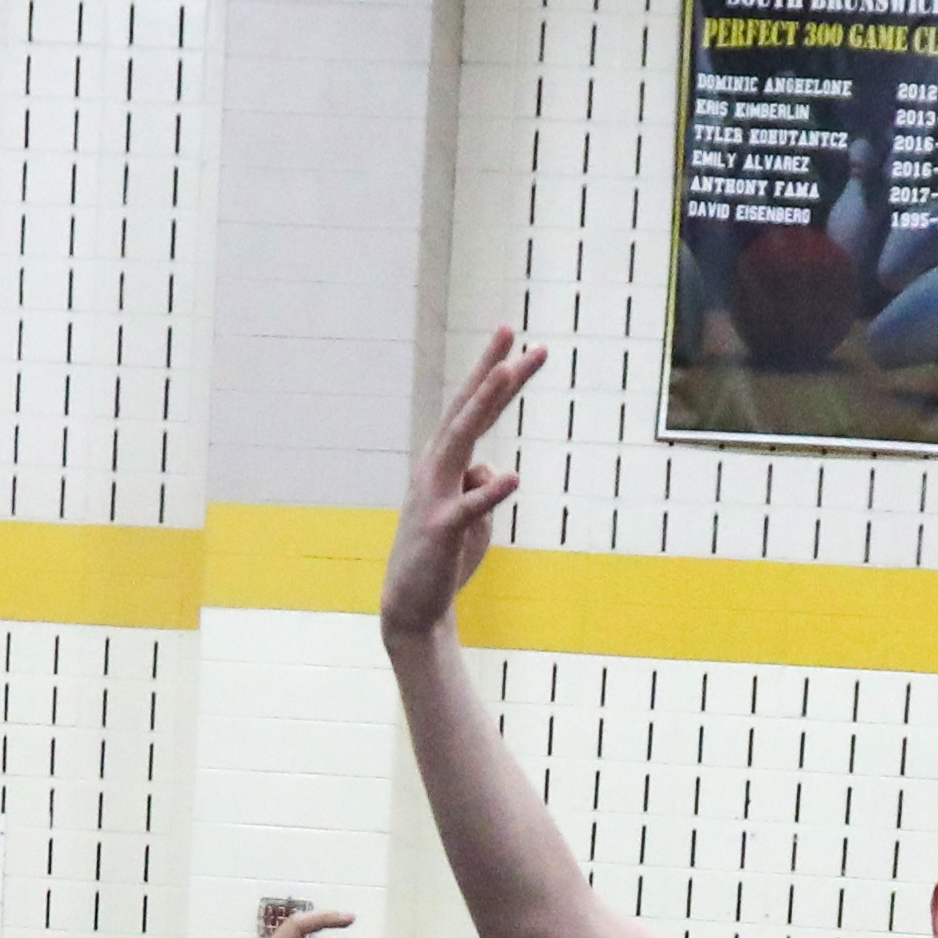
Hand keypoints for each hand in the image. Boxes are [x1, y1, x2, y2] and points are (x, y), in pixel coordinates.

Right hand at [382, 327, 547, 639]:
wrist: (414, 607)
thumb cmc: (446, 556)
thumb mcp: (473, 515)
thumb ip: (482, 484)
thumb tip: (493, 470)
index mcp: (444, 462)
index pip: (474, 410)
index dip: (497, 375)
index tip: (524, 342)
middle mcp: (435, 468)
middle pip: (467, 410)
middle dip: (490, 370)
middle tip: (512, 330)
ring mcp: (434, 496)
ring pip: (460, 441)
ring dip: (483, 404)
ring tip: (505, 374)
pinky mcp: (439, 531)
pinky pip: (467, 509)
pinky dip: (488, 494)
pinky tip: (512, 480)